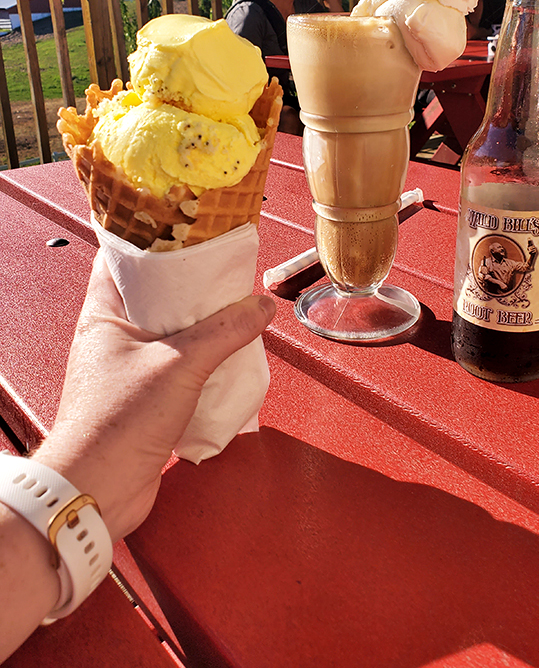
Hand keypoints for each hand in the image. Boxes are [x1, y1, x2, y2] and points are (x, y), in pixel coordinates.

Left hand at [33, 251, 275, 541]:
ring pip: (172, 330)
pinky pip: (180, 364)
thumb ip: (224, 332)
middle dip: (191, 282)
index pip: (122, 258)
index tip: (189, 229)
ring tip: (233, 310)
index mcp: (103, 315)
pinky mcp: (145, 397)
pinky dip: (204, 358)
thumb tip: (259, 307)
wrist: (96, 492)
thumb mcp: (179, 365)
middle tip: (224, 271)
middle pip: (155, 293)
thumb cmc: (114, 426)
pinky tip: (227, 357)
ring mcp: (129, 367)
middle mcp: (113, 337)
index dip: (154, 239)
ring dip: (202, 323)